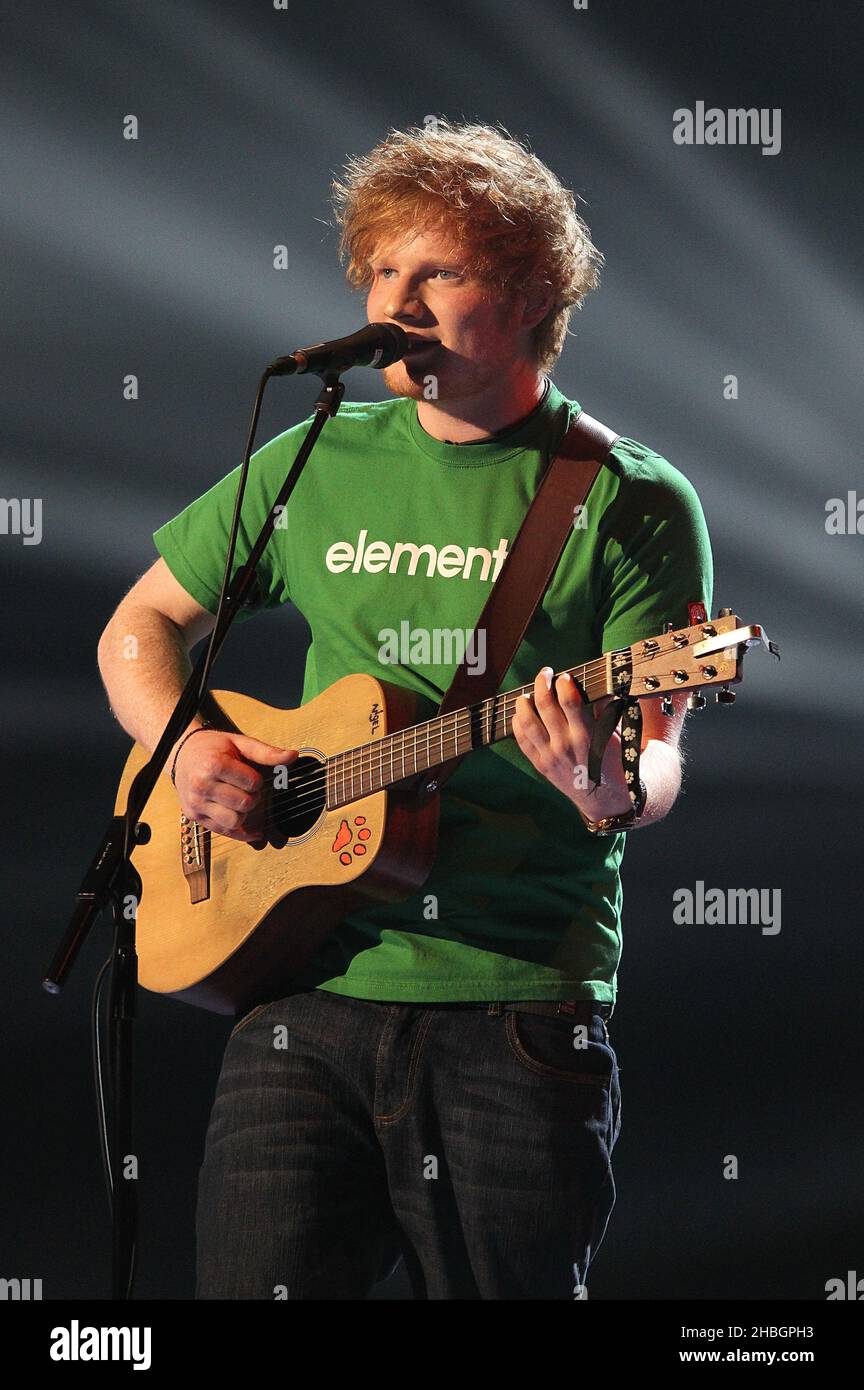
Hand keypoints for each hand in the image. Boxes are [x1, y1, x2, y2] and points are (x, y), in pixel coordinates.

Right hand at [170, 727, 297, 841]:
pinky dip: (242, 833)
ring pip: (234, 821)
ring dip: (244, 812)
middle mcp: (202, 786)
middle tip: (245, 787)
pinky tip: (254, 831)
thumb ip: (266, 752)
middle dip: (252, 797)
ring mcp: (197, 804)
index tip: (248, 774)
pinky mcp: (195, 817)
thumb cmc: (213, 748)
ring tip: (238, 799)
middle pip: (244, 804)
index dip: (256, 780)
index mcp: (214, 765)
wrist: (182, 753)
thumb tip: (292, 756)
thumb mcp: (239, 743)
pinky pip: (224, 832)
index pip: (252, 783)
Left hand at [511, 666, 632, 817]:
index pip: (570, 702)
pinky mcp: (540, 764)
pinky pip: (522, 740)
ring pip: (528, 721)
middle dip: (542, 683)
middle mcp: (566, 744)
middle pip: (545, 705)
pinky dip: (517, 724)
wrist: (603, 798)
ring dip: (524, 702)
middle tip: (545, 674)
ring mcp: (550, 755)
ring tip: (526, 694)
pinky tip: (520, 715)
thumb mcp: (615, 736)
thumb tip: (600, 688)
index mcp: (587, 735)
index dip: (564, 684)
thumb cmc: (611, 763)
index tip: (565, 677)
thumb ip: (605, 711)